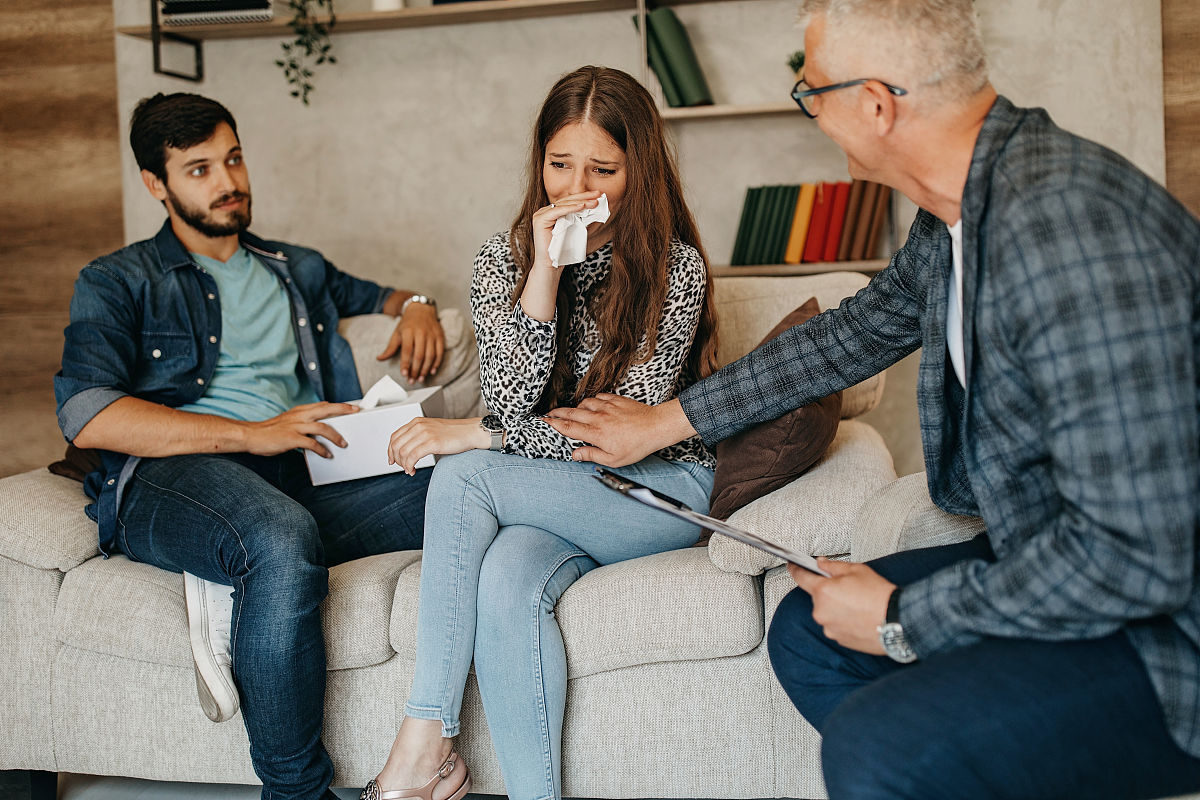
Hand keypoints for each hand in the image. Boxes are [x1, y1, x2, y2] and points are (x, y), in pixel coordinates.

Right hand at [242, 401, 358, 458]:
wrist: (251, 436)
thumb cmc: (269, 431)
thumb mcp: (288, 421)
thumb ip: (303, 421)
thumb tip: (318, 426)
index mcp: (299, 411)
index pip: (322, 405)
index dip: (338, 406)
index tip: (351, 407)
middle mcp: (299, 416)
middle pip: (326, 409)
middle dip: (343, 409)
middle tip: (355, 412)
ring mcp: (295, 426)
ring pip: (322, 427)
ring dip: (335, 436)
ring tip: (343, 443)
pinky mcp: (292, 438)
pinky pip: (312, 444)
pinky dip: (322, 450)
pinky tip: (327, 455)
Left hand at [377, 302, 444, 383]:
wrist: (421, 309)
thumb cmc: (407, 323)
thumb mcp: (397, 333)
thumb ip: (390, 347)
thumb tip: (379, 358)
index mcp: (408, 331)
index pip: (407, 351)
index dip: (406, 364)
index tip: (404, 374)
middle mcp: (421, 333)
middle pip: (419, 355)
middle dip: (415, 370)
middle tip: (412, 380)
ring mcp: (431, 335)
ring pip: (430, 356)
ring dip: (426, 369)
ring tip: (420, 378)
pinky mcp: (440, 337)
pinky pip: (440, 352)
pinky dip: (436, 363)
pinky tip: (432, 371)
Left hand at [388, 416, 488, 474]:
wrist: (472, 432)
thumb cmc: (455, 434)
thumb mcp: (432, 430)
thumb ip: (418, 436)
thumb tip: (406, 451)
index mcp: (417, 422)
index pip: (394, 437)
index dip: (390, 451)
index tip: (393, 460)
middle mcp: (419, 426)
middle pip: (396, 445)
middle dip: (397, 460)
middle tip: (403, 467)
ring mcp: (425, 433)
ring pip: (403, 452)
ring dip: (403, 465)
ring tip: (410, 470)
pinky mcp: (432, 442)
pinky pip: (412, 457)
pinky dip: (409, 466)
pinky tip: (413, 470)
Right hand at [531, 191, 602, 269]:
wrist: (552, 265)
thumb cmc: (562, 250)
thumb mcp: (575, 229)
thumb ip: (580, 218)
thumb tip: (595, 207)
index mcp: (552, 213)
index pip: (569, 202)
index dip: (584, 197)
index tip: (598, 195)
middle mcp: (545, 211)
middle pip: (567, 201)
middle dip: (585, 197)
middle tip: (599, 194)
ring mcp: (541, 214)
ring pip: (564, 204)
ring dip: (581, 202)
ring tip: (594, 201)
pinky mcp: (540, 219)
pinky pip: (558, 211)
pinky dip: (571, 208)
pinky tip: (582, 206)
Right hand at [543, 394, 695, 466]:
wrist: (656, 427)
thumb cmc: (637, 446)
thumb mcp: (614, 459)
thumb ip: (592, 455)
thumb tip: (575, 454)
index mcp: (595, 434)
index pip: (568, 427)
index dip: (554, 424)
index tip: (545, 422)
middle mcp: (598, 418)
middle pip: (571, 413)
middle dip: (557, 413)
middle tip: (549, 414)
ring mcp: (606, 407)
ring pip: (584, 403)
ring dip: (576, 407)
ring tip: (572, 411)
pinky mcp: (615, 400)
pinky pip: (598, 397)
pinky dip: (592, 401)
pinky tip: (592, 405)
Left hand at [788, 559, 895, 655]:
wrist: (897, 621)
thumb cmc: (879, 596)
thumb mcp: (857, 570)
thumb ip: (833, 566)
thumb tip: (821, 564)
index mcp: (823, 592)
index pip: (801, 577)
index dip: (796, 569)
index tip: (793, 565)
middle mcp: (821, 612)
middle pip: (818, 597)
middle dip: (829, 591)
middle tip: (850, 589)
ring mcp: (829, 628)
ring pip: (827, 612)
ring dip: (837, 608)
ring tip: (859, 605)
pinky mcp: (838, 639)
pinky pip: (836, 626)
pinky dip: (844, 621)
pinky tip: (860, 617)